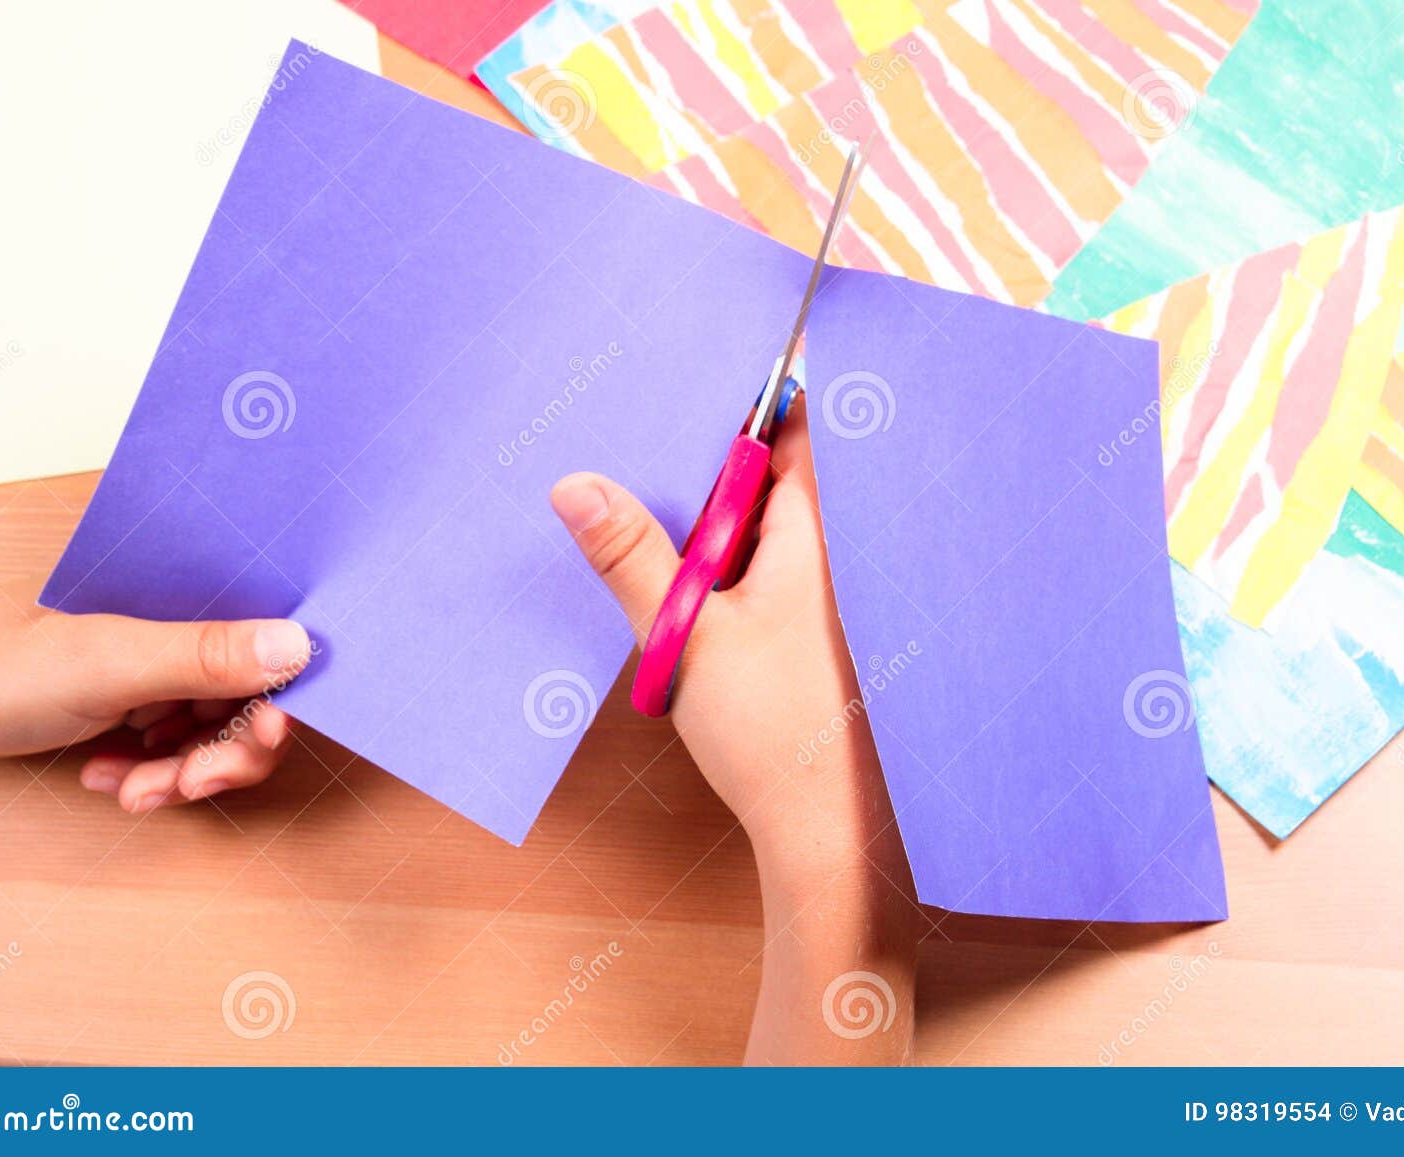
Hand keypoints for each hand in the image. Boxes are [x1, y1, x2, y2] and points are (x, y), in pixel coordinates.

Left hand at [0, 579, 310, 813]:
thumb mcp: (111, 664)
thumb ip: (205, 655)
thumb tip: (300, 645)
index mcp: (191, 603)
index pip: (274, 650)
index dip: (278, 701)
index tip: (260, 737)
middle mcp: (185, 635)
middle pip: (253, 706)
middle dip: (224, 756)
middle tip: (187, 783)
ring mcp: (161, 675)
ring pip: (214, 739)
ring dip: (180, 776)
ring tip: (128, 788)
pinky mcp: (137, 709)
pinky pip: (175, 753)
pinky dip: (149, 777)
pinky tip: (105, 775)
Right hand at [550, 396, 917, 1063]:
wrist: (824, 832)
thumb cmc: (776, 731)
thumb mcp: (685, 632)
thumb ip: (630, 556)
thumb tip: (575, 482)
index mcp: (818, 532)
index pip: (794, 427)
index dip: (749, 389)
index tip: (693, 357)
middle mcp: (828, 553)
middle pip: (765, 472)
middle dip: (705, 450)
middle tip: (633, 419)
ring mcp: (815, 595)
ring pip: (752, 526)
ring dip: (702, 512)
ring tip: (629, 480)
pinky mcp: (796, 634)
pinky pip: (750, 570)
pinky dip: (711, 560)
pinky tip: (660, 567)